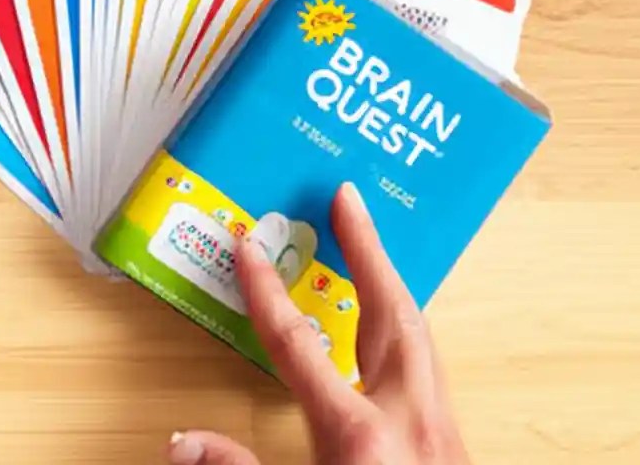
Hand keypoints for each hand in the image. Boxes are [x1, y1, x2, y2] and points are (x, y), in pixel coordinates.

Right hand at [167, 184, 469, 464]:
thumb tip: (183, 443)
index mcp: (360, 434)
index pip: (298, 342)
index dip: (265, 290)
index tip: (248, 246)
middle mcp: (410, 418)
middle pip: (391, 310)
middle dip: (368, 250)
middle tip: (349, 200)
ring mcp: (442, 429)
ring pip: (420, 335)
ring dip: (393, 286)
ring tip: (372, 250)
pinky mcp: (456, 444)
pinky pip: (429, 368)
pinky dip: (406, 334)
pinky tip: (392, 335)